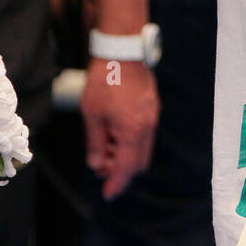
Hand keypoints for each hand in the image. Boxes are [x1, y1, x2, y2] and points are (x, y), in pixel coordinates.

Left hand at [82, 57, 159, 199]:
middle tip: (102, 169)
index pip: (128, 168)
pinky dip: (131, 141)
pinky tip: (114, 134)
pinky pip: (144, 134)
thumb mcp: (92, 115)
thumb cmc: (106, 80)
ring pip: (143, 148)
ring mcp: (152, 116)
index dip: (117, 183)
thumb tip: (97, 163)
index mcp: (133, 131)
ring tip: (104, 149)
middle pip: (139, 162)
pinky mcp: (151, 107)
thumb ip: (96, 142)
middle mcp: (147, 127)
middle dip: (121, 170)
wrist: (123, 51)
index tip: (108, 193)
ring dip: (126, 155)